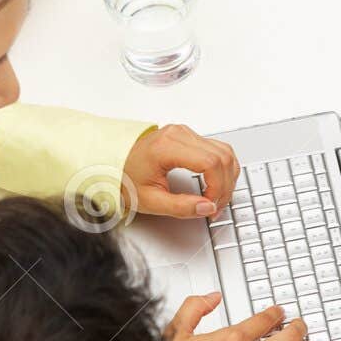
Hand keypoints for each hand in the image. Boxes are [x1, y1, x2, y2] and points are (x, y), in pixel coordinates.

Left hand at [124, 124, 239, 217]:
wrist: (113, 161)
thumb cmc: (127, 176)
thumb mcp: (150, 200)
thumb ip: (180, 207)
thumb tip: (207, 207)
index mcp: (167, 147)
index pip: (210, 163)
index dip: (217, 187)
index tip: (211, 205)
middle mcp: (179, 134)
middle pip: (221, 157)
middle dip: (225, 186)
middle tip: (215, 206)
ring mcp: (185, 133)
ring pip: (224, 151)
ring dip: (227, 177)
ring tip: (217, 197)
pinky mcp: (189, 136)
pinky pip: (218, 148)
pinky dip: (223, 167)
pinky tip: (218, 182)